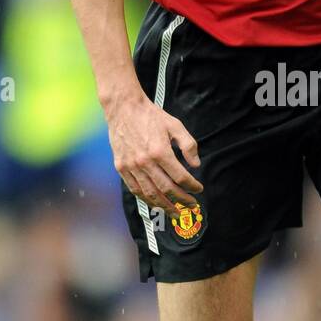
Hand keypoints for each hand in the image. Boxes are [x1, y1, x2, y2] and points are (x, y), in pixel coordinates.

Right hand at [107, 89, 203, 213]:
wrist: (124, 108)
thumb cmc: (151, 116)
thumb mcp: (175, 125)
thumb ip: (188, 145)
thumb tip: (195, 165)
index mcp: (160, 151)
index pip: (180, 177)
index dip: (192, 186)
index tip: (198, 189)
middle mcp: (145, 162)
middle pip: (166, 189)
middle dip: (181, 200)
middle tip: (191, 205)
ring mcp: (131, 166)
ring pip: (150, 194)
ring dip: (164, 206)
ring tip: (175, 212)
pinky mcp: (121, 168)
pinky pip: (135, 189)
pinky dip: (146, 199)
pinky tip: (155, 204)